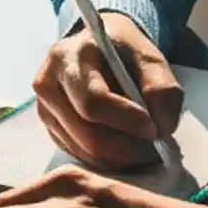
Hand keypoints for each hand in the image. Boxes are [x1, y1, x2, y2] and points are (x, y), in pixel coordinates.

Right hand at [33, 12, 182, 169]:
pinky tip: (123, 147)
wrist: (96, 49)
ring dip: (119, 158)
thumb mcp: (149, 58)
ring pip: (83, 150)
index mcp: (69, 57)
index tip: (155, 129)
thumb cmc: (122, 52)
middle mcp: (47, 85)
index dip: (126, 121)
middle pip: (87, 134)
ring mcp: (45, 110)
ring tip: (143, 148)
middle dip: (127, 148)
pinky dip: (105, 159)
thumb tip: (161, 130)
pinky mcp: (49, 129)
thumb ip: (162, 90)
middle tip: (155, 150)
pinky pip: (79, 155)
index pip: (93, 101)